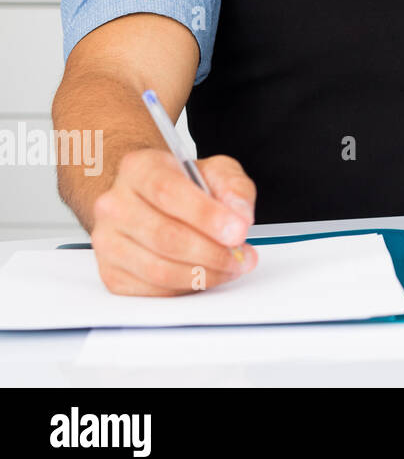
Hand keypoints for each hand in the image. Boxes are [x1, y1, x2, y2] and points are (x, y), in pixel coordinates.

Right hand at [89, 150, 257, 295]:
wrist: (151, 201)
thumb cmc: (185, 185)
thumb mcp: (217, 172)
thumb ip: (233, 188)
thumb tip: (240, 217)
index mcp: (139, 168)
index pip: (168, 191)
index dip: (206, 215)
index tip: (238, 231)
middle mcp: (115, 204)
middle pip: (165, 236)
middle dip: (213, 252)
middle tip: (241, 257)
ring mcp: (107, 241)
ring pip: (158, 269)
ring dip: (204, 275)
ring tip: (231, 267)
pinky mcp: (111, 272)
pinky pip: (152, 290)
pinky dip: (186, 288)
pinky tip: (205, 276)